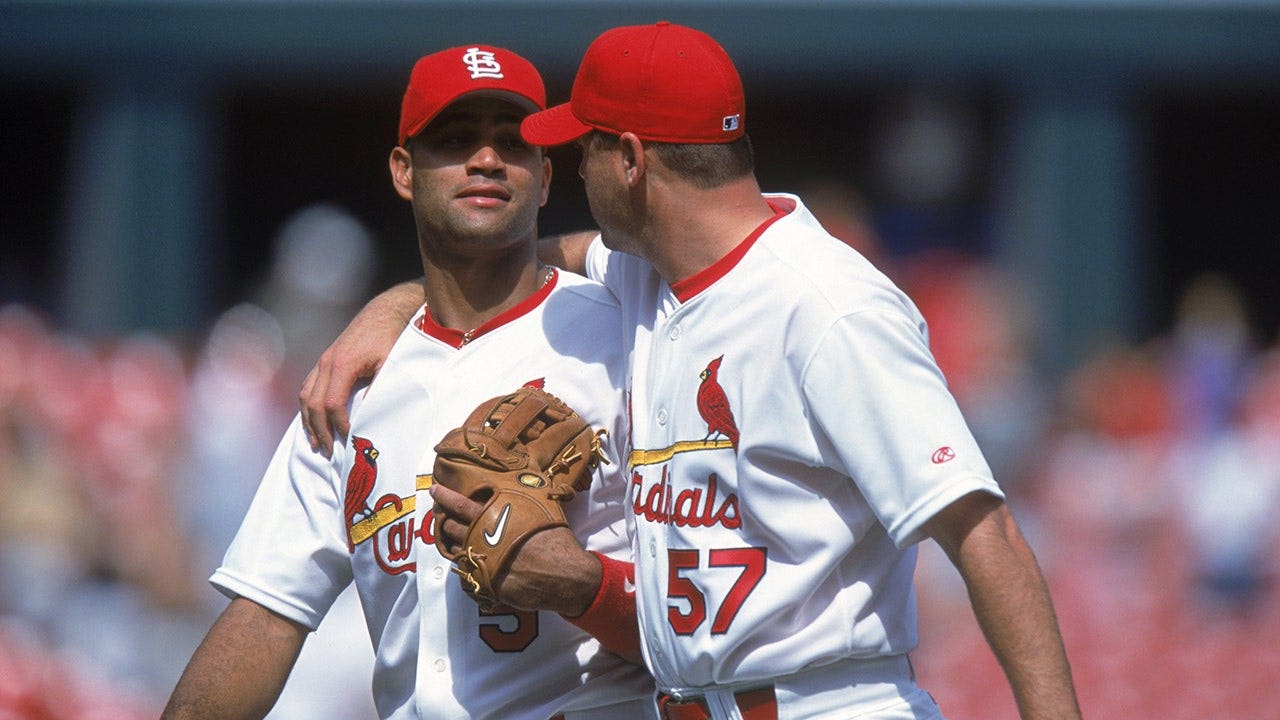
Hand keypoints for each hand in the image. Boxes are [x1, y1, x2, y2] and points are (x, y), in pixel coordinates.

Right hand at [299, 281, 423, 456]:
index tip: (348, 439)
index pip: (332, 404)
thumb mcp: (391, 364)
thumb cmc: (391, 338)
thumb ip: (378, 389)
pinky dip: (308, 407)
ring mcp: (323, 361)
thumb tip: (369, 416)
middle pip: (314, 404)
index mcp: (342, 364)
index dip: (338, 425)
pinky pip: (308, 387)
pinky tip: (313, 421)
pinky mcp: (324, 360)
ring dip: (309, 421)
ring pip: (305, 396)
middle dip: (320, 430)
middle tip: (329, 451)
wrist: (385, 312)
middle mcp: (327, 363)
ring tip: (317, 442)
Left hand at [429, 483, 600, 615]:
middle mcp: (483, 540)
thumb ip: (523, 496)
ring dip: (455, 544)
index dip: (445, 496)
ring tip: (456, 539)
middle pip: (452, 528)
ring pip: (458, 551)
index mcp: (494, 519)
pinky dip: (467, 566)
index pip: (460, 505)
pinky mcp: (487, 584)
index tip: (434, 490)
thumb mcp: (542, 507)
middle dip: (444, 521)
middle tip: (442, 516)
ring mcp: (483, 564)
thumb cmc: (556, 538)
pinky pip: (468, 574)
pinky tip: (473, 562)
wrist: (565, 575)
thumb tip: (524, 474)